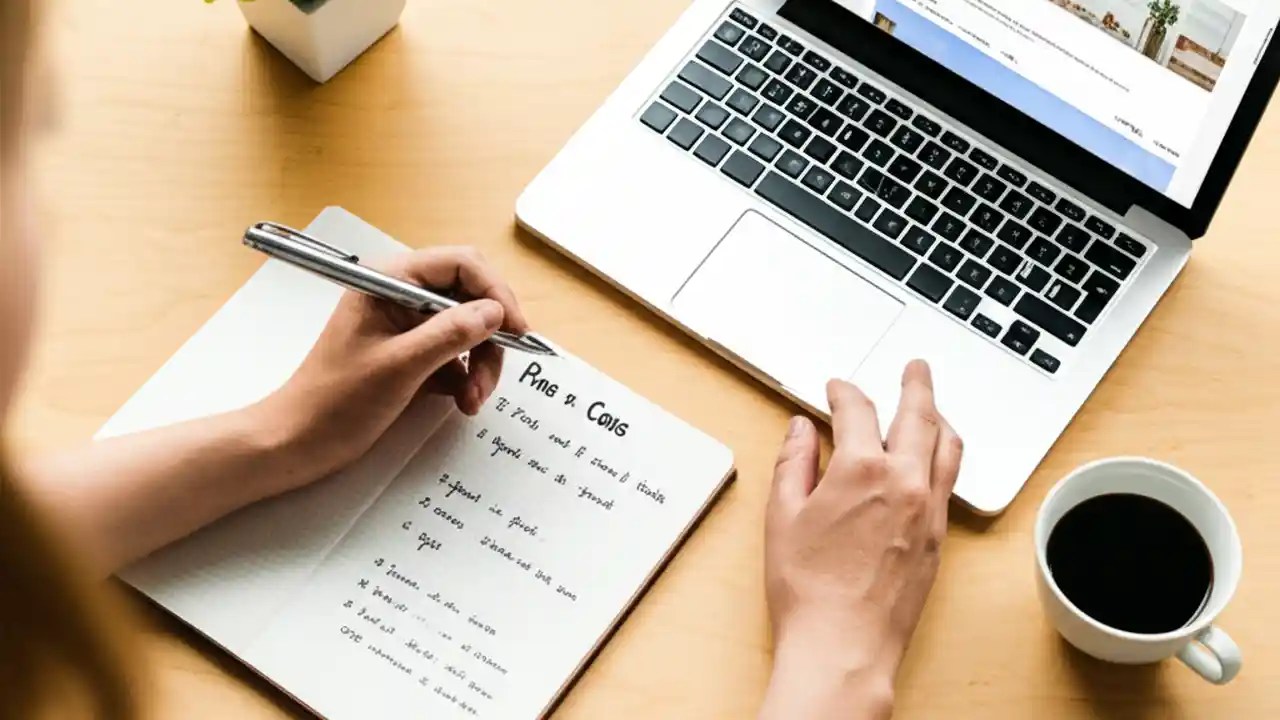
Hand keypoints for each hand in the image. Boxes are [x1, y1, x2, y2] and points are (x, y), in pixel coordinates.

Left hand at [255, 247, 527, 490]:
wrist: (299, 442)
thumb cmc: (334, 401)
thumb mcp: (400, 366)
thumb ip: (451, 334)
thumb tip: (495, 313)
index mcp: (389, 280)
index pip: (460, 265)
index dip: (494, 293)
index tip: (515, 330)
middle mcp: (400, 295)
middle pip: (470, 299)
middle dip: (488, 338)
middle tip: (490, 376)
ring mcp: (406, 326)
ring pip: (468, 331)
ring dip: (480, 365)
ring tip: (472, 399)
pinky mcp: (411, 354)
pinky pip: (455, 356)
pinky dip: (465, 379)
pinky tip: (460, 401)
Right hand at [758, 361, 961, 719]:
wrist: (843, 645)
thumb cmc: (809, 590)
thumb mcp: (783, 515)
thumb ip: (794, 463)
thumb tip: (802, 432)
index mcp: (861, 469)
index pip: (857, 409)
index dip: (843, 391)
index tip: (835, 389)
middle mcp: (904, 482)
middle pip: (919, 415)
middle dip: (915, 385)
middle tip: (915, 368)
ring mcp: (927, 509)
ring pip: (947, 446)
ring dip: (940, 417)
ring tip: (933, 407)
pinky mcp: (939, 538)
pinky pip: (951, 481)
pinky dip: (945, 456)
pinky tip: (935, 460)